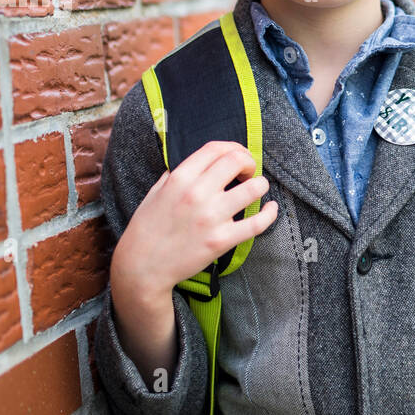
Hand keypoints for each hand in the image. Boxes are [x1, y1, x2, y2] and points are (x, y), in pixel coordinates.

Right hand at [113, 140, 278, 301]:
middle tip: (248, 173)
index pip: (216, 148)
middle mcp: (197, 193)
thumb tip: (203, 162)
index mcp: (180, 177)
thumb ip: (178, 173)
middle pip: (237, 161)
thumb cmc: (148, 227)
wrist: (142, 266)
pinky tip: (271, 209)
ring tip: (256, 190)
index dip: (234, 148)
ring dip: (260, 185)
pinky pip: (258, 223)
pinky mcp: (222, 240)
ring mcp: (212, 217)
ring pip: (254, 187)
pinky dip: (270, 213)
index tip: (238, 158)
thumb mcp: (157, 191)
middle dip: (249, 163)